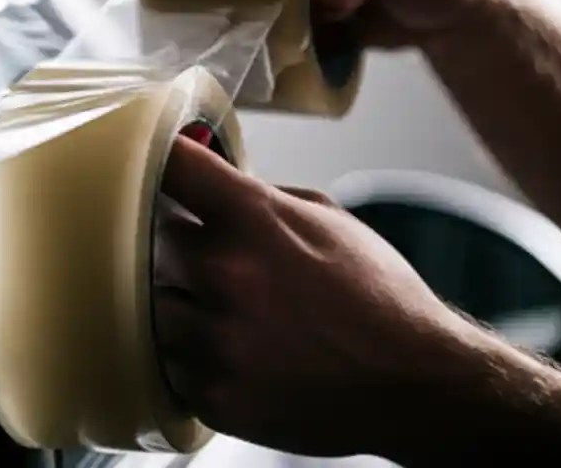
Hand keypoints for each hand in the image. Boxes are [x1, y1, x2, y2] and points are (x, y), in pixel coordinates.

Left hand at [154, 137, 496, 458]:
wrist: (414, 383)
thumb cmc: (378, 299)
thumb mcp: (329, 220)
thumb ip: (258, 196)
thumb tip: (208, 179)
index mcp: (255, 219)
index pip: (171, 167)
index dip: (158, 165)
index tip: (150, 168)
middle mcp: (226, 275)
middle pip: (146, 242)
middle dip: (175, 249)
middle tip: (214, 265)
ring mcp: (214, 340)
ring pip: (149, 306)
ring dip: (177, 306)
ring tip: (229, 315)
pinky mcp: (210, 395)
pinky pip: (167, 363)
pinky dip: (191, 358)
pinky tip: (235, 353)